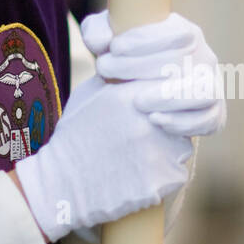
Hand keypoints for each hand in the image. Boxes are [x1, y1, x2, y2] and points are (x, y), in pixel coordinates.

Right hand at [14, 73, 193, 242]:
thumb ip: (119, 75)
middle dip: (166, 127)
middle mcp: (151, 120)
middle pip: (180, 117)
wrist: (62, 184)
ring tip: (134, 160)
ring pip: (181, 147)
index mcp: (134, 95)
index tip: (149, 114)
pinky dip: (163, 178)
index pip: (170, 88)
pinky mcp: (164, 179)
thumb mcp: (89, 94)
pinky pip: (176, 174)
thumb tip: (135, 59)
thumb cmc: (75, 138)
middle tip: (137, 140)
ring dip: (167, 153)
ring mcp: (160, 151)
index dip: (162, 102)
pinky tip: (136, 178)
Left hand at [80, 10, 226, 137]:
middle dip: (141, 66)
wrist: (137, 101)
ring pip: (203, 92)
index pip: (177, 32)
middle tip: (106, 71)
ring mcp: (211, 86)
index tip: (114, 47)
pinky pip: (208, 119)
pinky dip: (182, 122)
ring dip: (170, 97)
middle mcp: (204, 57)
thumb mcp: (107, 41)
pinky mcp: (214, 115)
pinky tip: (154, 120)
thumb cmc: (124, 64)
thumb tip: (103, 42)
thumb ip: (98, 32)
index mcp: (185, 33)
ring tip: (137, 101)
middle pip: (183, 60)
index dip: (146, 40)